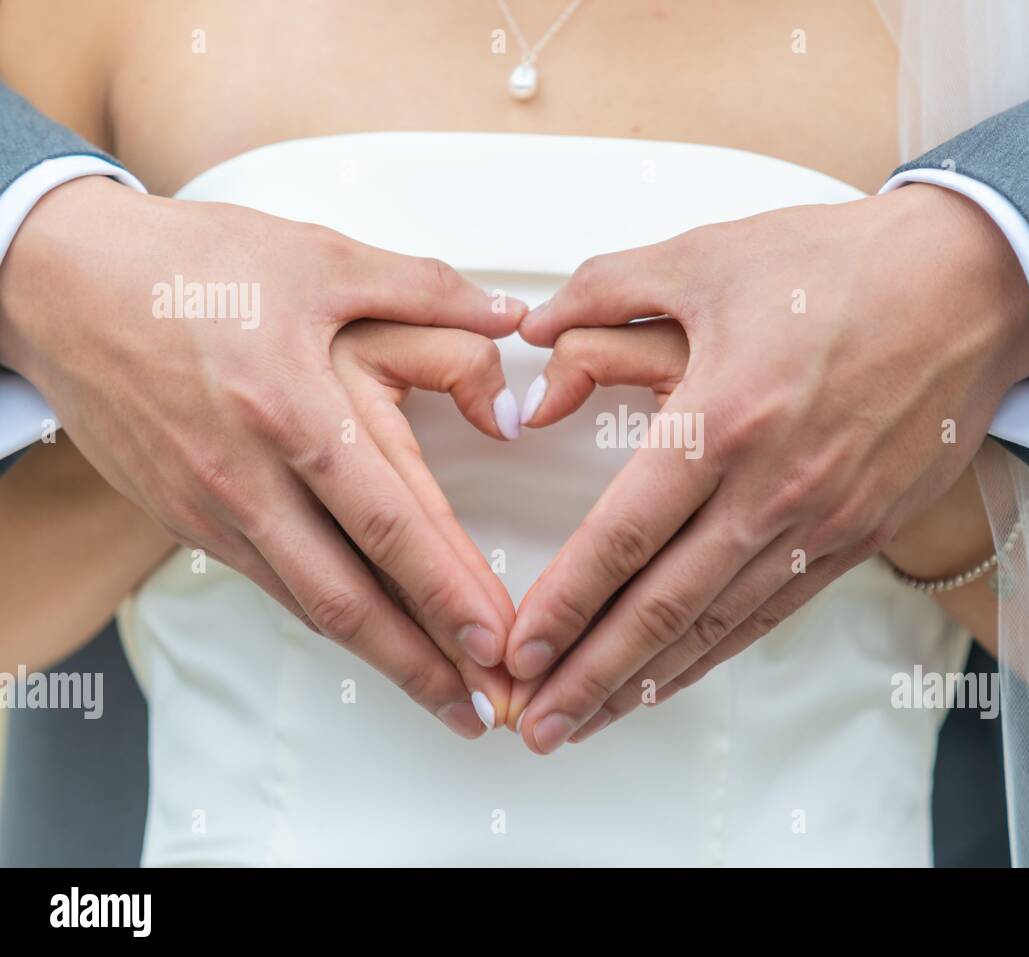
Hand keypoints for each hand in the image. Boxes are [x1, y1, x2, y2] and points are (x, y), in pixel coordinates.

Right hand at [0, 177, 523, 737]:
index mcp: (296, 407)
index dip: (449, 589)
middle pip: (350, 594)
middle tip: (485, 709)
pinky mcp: (188, 520)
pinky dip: (328, 622)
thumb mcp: (323, 257)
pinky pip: (272, 584)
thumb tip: (512, 319)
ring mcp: (214, 506)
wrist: (63, 283)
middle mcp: (251, 475)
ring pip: (309, 605)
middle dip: (424, 661)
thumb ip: (429, 290)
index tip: (499, 639)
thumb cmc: (197, 265)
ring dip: (381, 658)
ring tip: (442, 696)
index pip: (392, 520)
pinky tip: (370, 641)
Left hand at [507, 184, 1028, 752]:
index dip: (566, 602)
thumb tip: (535, 327)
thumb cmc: (838, 265)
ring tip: (585, 722)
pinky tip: (673, 678)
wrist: (971, 286)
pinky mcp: (859, 536)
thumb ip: (605, 289)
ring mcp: (824, 521)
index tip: (518, 650)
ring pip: (718, 625)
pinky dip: (716, 654)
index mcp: (726, 417)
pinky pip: (773, 612)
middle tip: (533, 724)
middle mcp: (774, 487)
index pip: (625, 535)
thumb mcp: (708, 255)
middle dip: (591, 673)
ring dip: (646, 681)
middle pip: (665, 605)